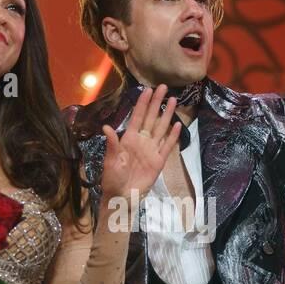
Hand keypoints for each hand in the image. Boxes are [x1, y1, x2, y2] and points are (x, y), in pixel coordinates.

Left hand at [99, 84, 183, 201]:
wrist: (122, 196)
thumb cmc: (112, 179)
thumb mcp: (110, 161)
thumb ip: (112, 144)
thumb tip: (106, 127)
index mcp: (128, 139)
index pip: (137, 117)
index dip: (142, 103)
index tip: (147, 89)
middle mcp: (141, 141)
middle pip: (151, 118)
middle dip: (156, 102)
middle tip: (164, 87)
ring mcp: (151, 150)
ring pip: (161, 128)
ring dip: (167, 114)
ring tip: (173, 100)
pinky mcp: (159, 161)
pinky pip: (167, 146)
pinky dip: (173, 136)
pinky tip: (178, 125)